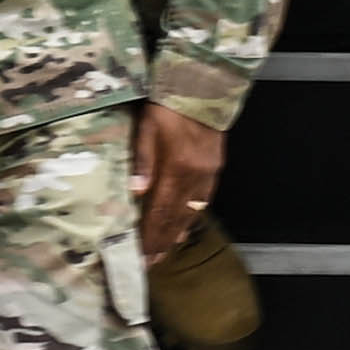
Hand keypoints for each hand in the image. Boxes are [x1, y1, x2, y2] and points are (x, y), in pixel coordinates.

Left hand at [131, 104, 225, 256]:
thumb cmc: (169, 104)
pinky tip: (184, 225)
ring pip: (192, 212)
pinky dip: (192, 216)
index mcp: (176, 168)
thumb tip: (135, 193)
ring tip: (165, 250)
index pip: (161, 211)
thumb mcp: (147, 127)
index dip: (151, 236)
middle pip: (177, 218)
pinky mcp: (215, 168)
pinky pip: (204, 199)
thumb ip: (141, 160)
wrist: (204, 86)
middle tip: (152, 263)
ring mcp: (208, 174)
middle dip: (163, 242)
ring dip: (177, 233)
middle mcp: (195, 177)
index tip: (142, 255)